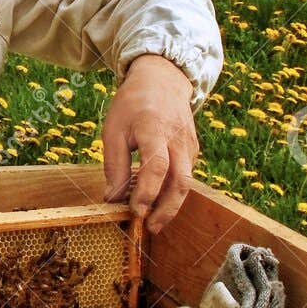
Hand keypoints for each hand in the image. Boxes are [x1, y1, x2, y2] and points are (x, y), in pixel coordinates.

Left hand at [101, 54, 199, 233]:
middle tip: (150, 227)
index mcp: (154, 128)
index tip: (135, 211)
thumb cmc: (133, 104)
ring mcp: (189, 144)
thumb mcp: (113, 129)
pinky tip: (159, 201)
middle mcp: (177, 138)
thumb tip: (112, 199)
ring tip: (154, 221)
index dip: (146, 192)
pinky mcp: (194, 150)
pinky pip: (187, 175)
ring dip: (172, 205)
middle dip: (166, 208)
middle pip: (180, 180)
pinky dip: (174, 192)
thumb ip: (114, 164)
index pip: (156, 166)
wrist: (162, 80)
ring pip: (187, 182)